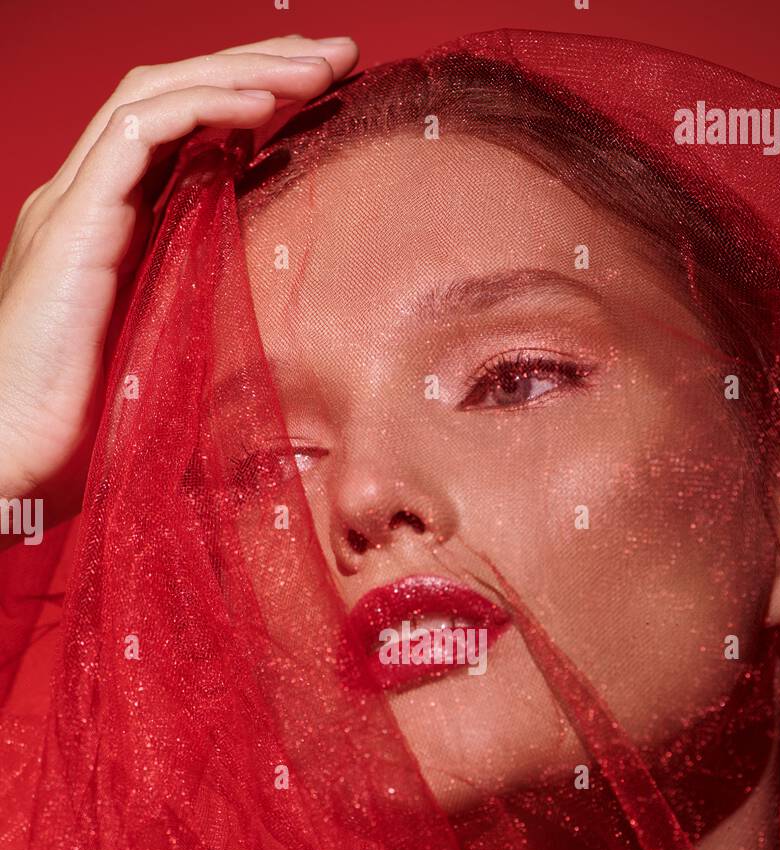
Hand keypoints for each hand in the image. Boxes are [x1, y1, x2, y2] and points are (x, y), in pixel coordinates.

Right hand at [0, 33, 357, 533]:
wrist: (9, 456)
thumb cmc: (81, 429)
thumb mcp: (165, 356)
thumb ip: (202, 313)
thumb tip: (275, 325)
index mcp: (112, 223)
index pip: (184, 130)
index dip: (250, 99)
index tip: (324, 95)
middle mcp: (90, 196)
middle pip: (176, 94)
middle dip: (260, 63)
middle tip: (338, 54)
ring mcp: (75, 202)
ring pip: (159, 94)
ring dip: (244, 70)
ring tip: (319, 67)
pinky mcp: (72, 221)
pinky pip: (139, 131)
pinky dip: (203, 106)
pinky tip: (263, 103)